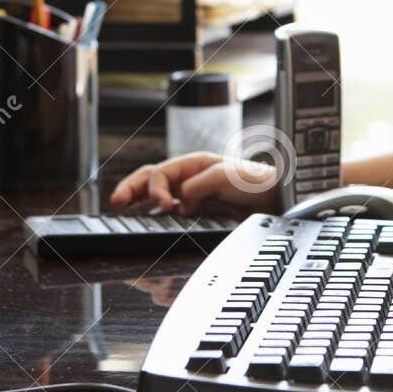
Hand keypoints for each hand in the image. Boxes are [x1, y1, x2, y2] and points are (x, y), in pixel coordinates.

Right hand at [109, 151, 281, 215]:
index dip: (156, 188)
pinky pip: (167, 217)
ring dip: (136, 204)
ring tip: (120, 211)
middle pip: (148, 180)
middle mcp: (187, 180)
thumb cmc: (258, 182)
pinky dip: (153, 221)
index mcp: (193, 165)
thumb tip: (181, 198)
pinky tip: (146, 226)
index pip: (161, 173)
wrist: (278, 201)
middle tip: (115, 202)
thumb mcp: (230, 176)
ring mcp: (189, 197)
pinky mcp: (195, 216)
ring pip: (153, 198)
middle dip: (129, 189)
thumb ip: (203, 183)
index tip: (164, 205)